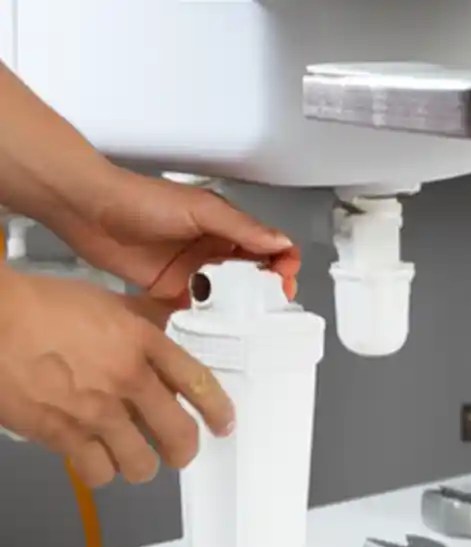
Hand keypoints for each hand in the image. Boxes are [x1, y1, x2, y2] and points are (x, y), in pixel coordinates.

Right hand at [0, 266, 233, 486]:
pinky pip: (97, 473)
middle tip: (177, 452)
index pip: (199, 382)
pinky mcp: (62, 434)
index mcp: (142, 342)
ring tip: (130, 457)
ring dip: (139, 465)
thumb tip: (167, 316)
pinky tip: (93, 459)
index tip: (224, 423)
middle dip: (183, 451)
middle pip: (179, 435)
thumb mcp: (103, 301)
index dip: (219, 410)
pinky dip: (98, 472)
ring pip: (140, 464)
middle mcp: (128, 380)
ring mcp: (96, 411)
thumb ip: (141, 316)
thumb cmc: (37, 305)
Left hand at [40, 165, 300, 306]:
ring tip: (246, 322)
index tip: (285, 279)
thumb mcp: (200, 209)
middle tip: (272, 306)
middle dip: (267, 291)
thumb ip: (242, 228)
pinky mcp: (169, 289)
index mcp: (226, 227)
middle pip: (253, 275)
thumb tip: (281, 243)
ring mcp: (192, 271)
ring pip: (227, 295)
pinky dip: (207, 319)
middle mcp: (213, 250)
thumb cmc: (141, 199)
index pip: (267, 246)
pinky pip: (196, 309)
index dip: (283, 262)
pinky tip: (213, 327)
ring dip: (239, 308)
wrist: (89, 210)